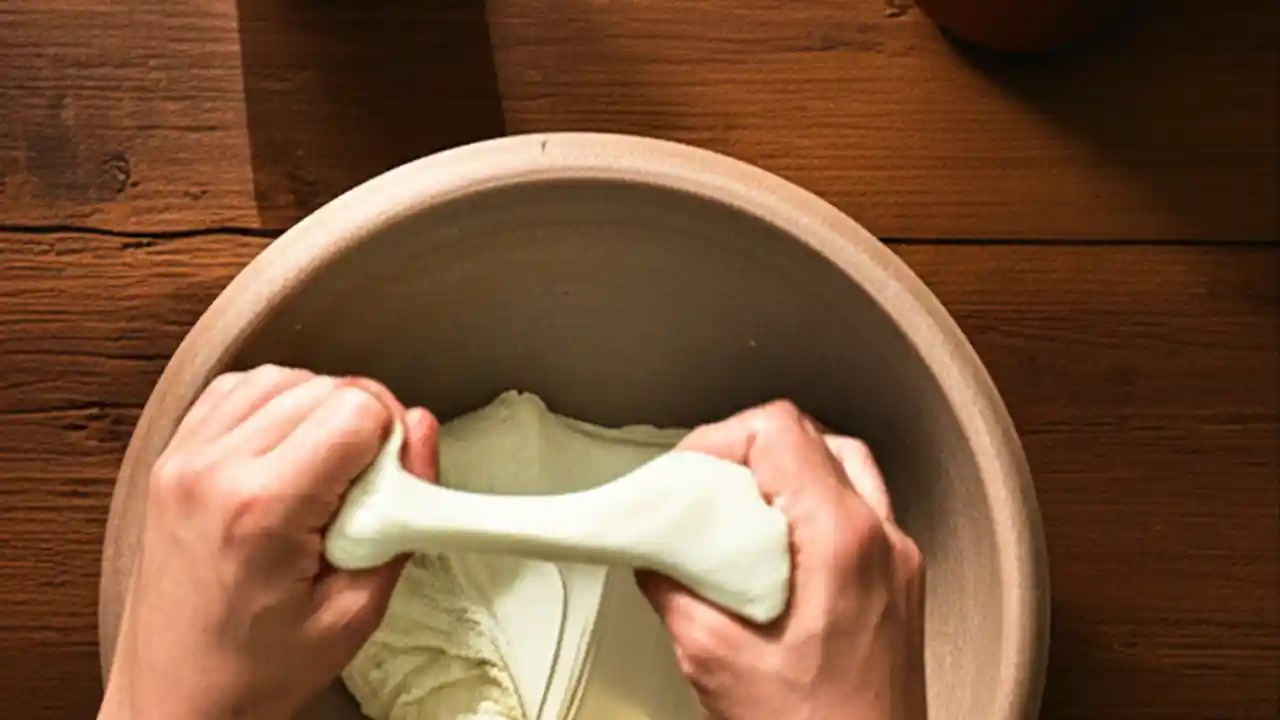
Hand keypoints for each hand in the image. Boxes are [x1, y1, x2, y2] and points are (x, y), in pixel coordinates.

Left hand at [100, 365, 438, 718]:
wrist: (176, 701)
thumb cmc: (255, 670)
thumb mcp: (357, 610)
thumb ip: (404, 516)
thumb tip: (423, 433)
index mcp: (260, 507)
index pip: (356, 408)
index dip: (392, 438)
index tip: (392, 483)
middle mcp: (213, 469)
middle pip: (325, 386)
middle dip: (363, 427)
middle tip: (364, 491)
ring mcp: (184, 458)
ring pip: (284, 378)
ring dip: (320, 412)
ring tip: (328, 473)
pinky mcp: (172, 458)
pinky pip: (239, 391)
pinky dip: (276, 407)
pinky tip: (291, 454)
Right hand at [638, 401, 925, 719]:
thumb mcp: (716, 658)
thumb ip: (675, 592)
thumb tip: (654, 557)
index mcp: (842, 541)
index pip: (780, 432)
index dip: (720, 439)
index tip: (685, 475)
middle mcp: (882, 539)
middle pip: (812, 438)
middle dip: (748, 452)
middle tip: (704, 491)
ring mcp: (899, 561)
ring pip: (842, 468)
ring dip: (786, 475)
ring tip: (738, 517)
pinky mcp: (900, 586)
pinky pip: (858, 513)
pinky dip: (812, 510)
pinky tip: (775, 552)